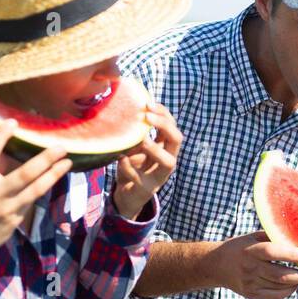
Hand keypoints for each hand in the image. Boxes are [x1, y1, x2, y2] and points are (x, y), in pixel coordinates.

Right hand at [0, 119, 72, 284]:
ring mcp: (9, 208)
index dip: (0, 135)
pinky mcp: (17, 220)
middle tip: (61, 147)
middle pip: (25, 173)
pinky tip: (53, 178)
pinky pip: (33, 200)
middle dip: (45, 159)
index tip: (12, 122)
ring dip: (54, 174)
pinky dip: (43, 187)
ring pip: (36, 189)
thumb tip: (8, 152)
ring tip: (67, 162)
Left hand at [113, 102, 180, 218]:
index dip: (164, 114)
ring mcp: (159, 176)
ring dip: (155, 149)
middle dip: (165, 126)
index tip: (148, 104)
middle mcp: (168, 160)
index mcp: (166, 148)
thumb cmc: (133, 166)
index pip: (172, 126)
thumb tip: (129, 108)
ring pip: (168, 162)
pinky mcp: (146, 189)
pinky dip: (129, 167)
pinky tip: (120, 158)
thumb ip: (137, 133)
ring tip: (141, 139)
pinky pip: (140, 178)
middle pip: (177, 140)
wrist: (129, 194)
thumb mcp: (136, 147)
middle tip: (147, 117)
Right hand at [211, 230, 297, 298]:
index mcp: (250, 250)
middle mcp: (250, 268)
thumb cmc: (242, 246)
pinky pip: (276, 296)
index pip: (272, 252)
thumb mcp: (254, 237)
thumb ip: (274, 237)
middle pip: (281, 275)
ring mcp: (250, 284)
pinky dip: (289, 291)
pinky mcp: (252, 294)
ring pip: (281, 287)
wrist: (216, 265)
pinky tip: (294, 284)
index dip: (290, 255)